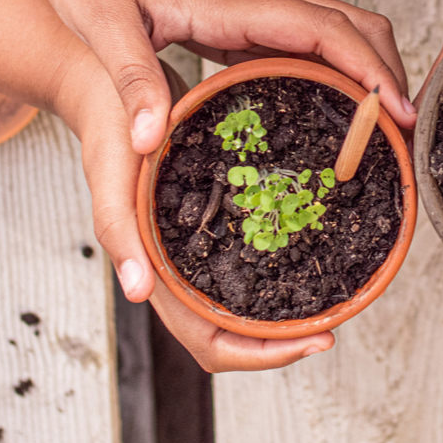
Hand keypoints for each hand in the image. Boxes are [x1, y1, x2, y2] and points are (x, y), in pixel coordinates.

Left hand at [39, 0, 415, 154]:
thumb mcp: (102, 23)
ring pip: (341, 31)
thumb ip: (132, 79)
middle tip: (404, 133)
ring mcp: (261, 8)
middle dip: (390, 73)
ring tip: (382, 128)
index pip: (326, 31)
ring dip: (372, 71)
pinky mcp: (251, 19)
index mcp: (237, 3)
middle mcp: (262, 1)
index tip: (399, 113)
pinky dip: (340, 72)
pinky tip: (335, 108)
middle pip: (355, 26)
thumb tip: (150, 143)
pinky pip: (311, 44)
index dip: (370, 70)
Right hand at [55, 48, 333, 370]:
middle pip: (236, 334)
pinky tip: (315, 239)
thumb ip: (117, 226)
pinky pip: (251, 255)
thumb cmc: (108, 127)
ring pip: (247, 301)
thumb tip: (137, 293)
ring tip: (334, 293)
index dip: (263, 354)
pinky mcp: (216, 218)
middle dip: (285, 340)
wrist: (113, 88)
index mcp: (156, 273)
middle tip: (333, 325)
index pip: (210, 343)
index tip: (317, 339)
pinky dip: (282, 264)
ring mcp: (200, 246)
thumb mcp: (109, 169)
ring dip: (287, 309)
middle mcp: (181, 269)